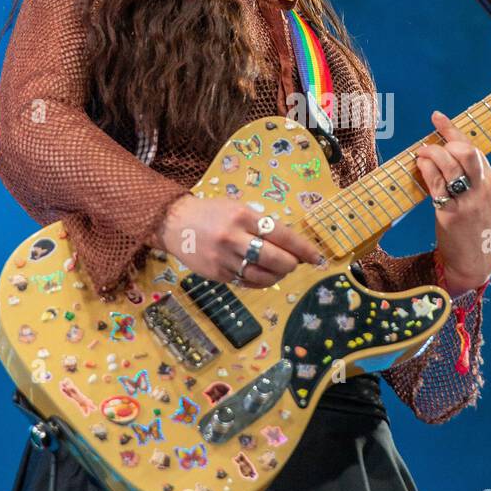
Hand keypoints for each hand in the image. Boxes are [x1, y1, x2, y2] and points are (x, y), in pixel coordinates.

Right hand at [153, 193, 325, 287]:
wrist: (175, 223)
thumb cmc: (212, 213)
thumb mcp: (237, 208)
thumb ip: (261, 224)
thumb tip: (291, 246)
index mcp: (243, 216)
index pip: (281, 235)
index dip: (303, 248)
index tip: (316, 256)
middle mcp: (234, 238)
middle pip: (275, 259)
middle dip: (291, 264)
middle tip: (294, 264)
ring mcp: (224, 258)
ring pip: (263, 276)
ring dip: (278, 276)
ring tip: (279, 271)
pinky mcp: (217, 274)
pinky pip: (246, 283)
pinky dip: (260, 281)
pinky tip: (262, 275)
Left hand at [415, 110, 490, 294]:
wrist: (475, 260)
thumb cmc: (475, 228)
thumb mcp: (482, 199)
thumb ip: (471, 178)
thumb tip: (445, 154)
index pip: (473, 148)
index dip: (453, 130)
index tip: (437, 117)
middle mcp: (481, 189)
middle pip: (465, 152)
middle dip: (445, 141)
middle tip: (428, 145)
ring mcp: (467, 202)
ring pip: (449, 164)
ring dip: (431, 153)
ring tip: (421, 155)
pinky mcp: (450, 214)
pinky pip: (436, 184)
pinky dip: (426, 170)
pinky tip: (421, 167)